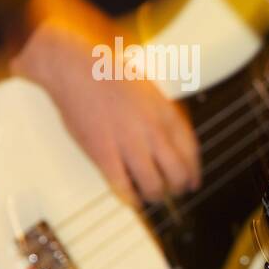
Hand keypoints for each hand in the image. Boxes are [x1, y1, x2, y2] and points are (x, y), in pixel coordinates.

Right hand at [10, 0, 200, 204]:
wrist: (74, 67)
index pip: (191, 152)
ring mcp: (128, 144)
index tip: (193, 181)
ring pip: (153, 185)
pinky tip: (132, 200)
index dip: (194, 172)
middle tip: (174, 191)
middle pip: (178, 174)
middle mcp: (152, 131)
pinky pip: (122, 187)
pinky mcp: (102, 153)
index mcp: (166, 114)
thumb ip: (164, 115)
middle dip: (179, 187)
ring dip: (155, 196)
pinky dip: (130, 199)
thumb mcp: (150, 90)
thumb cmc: (110, 73)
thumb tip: (173, 140)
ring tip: (152, 196)